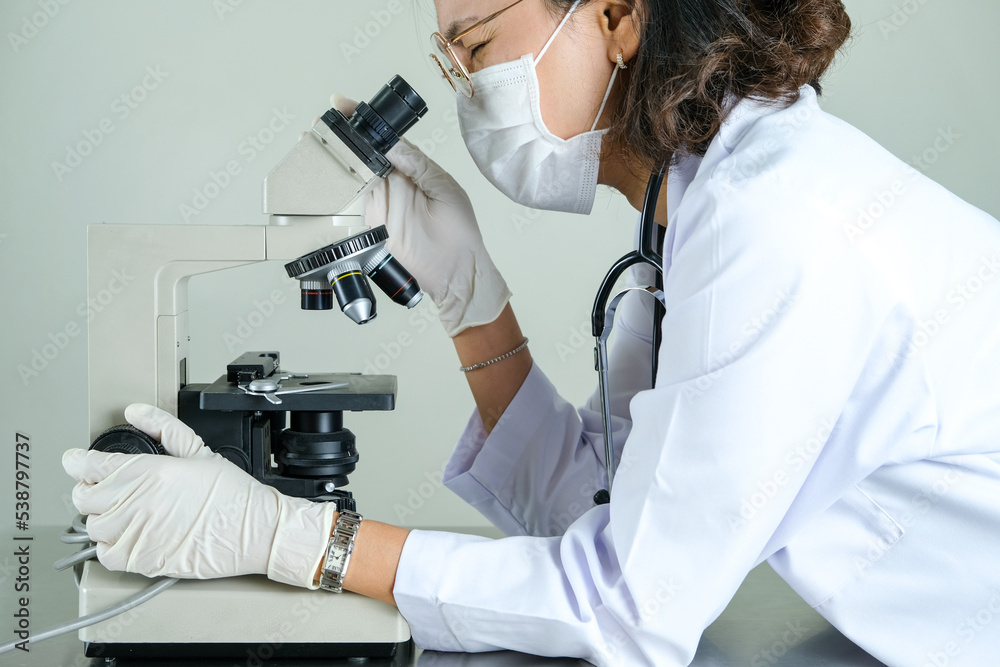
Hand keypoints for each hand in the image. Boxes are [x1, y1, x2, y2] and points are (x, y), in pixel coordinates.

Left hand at [62, 404, 335, 587]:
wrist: (255, 531)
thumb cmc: (233, 494)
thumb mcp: (199, 450)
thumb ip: (163, 427)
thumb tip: (136, 411)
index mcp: (149, 472)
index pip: (90, 465)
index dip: (77, 462)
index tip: (75, 461)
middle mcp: (137, 503)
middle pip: (84, 497)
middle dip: (90, 490)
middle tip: (106, 488)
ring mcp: (137, 534)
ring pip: (92, 527)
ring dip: (101, 518)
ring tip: (124, 512)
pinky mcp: (142, 561)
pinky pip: (105, 555)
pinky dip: (110, 546)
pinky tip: (129, 535)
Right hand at [334, 94, 511, 336]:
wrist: (456, 272)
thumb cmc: (458, 231)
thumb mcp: (443, 187)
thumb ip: (416, 163)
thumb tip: (391, 144)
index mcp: (410, 168)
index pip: (383, 139)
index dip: (362, 121)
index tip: (342, 105)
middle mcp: (391, 183)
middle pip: (360, 154)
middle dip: (338, 138)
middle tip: (319, 125)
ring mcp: (379, 203)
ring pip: (349, 176)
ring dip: (330, 161)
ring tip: (310, 144)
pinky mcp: (369, 224)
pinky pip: (347, 205)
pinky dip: (332, 192)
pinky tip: (319, 178)